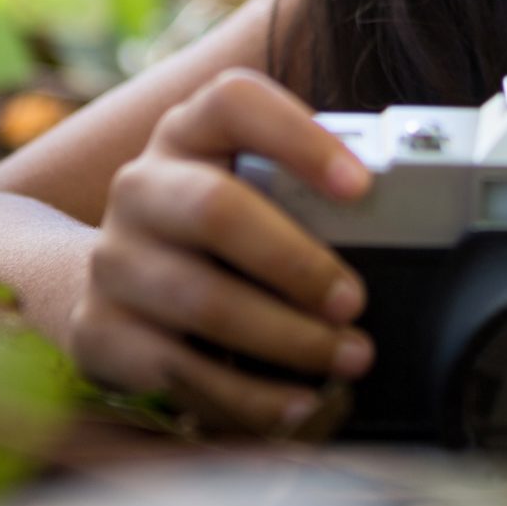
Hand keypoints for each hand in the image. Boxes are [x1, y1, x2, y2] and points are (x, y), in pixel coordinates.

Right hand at [65, 68, 376, 436]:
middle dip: (297, 262)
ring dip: (287, 338)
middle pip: (215, 209)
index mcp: (190, 132)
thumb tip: (407, 210)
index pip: (235, 102)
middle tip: (354, 301)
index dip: (300, 138)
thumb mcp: (253, 187)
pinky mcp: (99, 332)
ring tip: (348, 356)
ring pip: (201, 301)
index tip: (361, 187)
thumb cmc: (217, 230)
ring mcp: (115, 260)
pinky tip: (298, 403)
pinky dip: (248, 395)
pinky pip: (179, 371)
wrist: (113, 281)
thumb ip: (307, 190)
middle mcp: (142, 187)